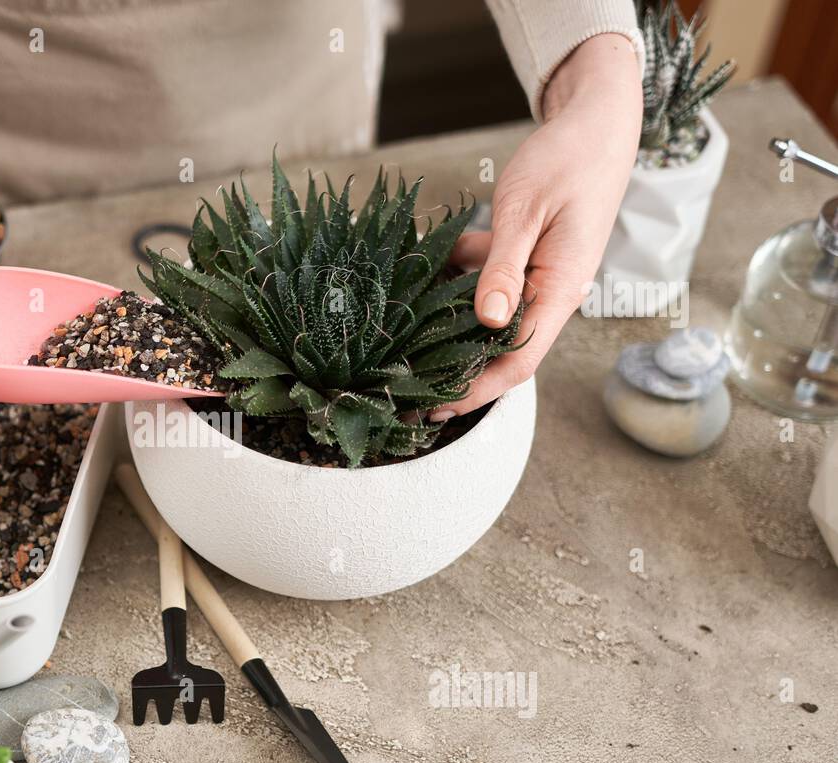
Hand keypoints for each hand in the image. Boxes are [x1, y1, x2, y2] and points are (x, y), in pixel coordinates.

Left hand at [435, 34, 641, 419]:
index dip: (477, 389)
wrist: (596, 124)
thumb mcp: (525, 210)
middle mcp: (552, 292)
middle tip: (404, 385)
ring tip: (400, 335)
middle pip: (502, 348)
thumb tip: (486, 321)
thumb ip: (503, 267)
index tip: (435, 404)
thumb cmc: (565, 160)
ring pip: (490, 316)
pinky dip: (458, 278)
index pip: (519, 360)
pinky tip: (426, 267)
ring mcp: (540, 277)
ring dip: (450, 322)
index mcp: (560, 289)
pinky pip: (489, 282)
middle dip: (457, 368)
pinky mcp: (528, 260)